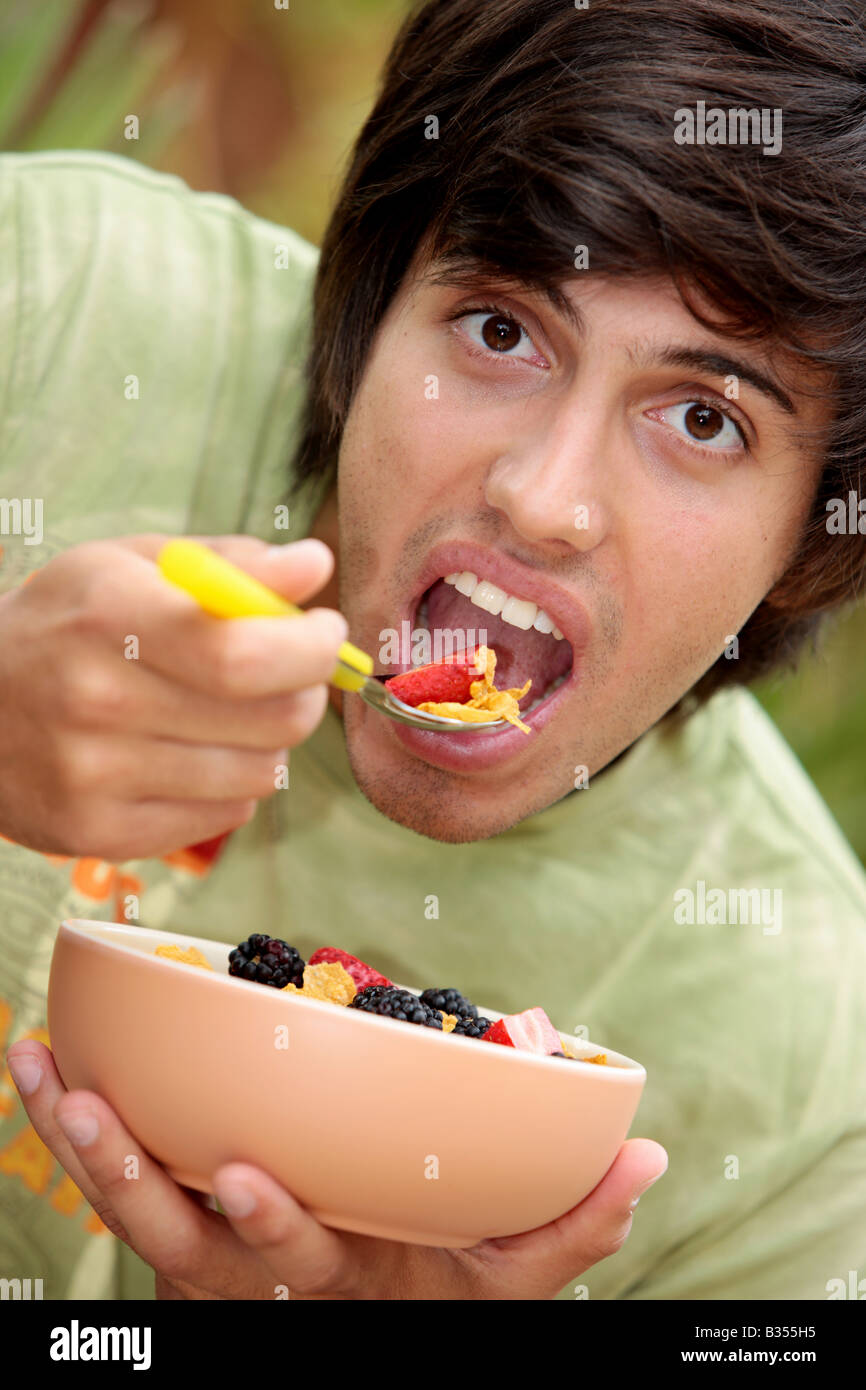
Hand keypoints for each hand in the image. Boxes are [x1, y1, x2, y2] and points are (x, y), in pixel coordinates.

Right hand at [0, 534, 346, 857]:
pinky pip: (224, 817)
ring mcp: (94, 776)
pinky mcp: (97, 833)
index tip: (326, 632)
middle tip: (292, 673)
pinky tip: (195, 754)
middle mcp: (98, 700)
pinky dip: (232, 785)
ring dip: (270, 742)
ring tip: (233, 713)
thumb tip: (315, 567)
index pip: (246, 655)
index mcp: (111, 617)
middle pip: (270, 721)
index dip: (311, 649)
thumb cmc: (69, 622)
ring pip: (259, 775)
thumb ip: (232, 565)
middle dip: (306, 692)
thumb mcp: (134, 566)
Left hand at [7, 1041, 667, 1300]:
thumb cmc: (452, 1279)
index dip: (272, 1227)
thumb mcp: (516, 1272)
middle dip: (132, 1185)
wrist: (390, 1306)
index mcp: (348, 1279)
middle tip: (92, 1113)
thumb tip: (644, 1154)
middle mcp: (267, 1275)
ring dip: (83, 1147)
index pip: (303, 1263)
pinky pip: (119, 1179)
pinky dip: (75, 1127)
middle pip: (182, 1248)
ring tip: (46, 1073)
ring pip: (133, 1213)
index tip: (244, 1174)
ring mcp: (217, 1247)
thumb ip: (574, 1222)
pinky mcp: (186, 1212)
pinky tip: (45, 1058)